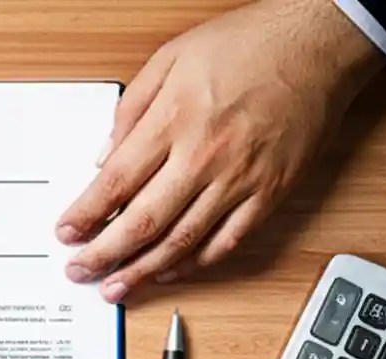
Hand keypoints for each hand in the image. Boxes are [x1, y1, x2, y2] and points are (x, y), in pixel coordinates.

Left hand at [56, 0, 385, 302]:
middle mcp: (204, 156)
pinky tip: (171, 272)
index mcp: (173, 120)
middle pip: (142, 222)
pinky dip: (195, 264)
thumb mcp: (171, 57)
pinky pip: (228, 242)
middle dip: (104, 254)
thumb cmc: (248, 44)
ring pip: (182, 241)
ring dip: (144, 271)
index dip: (85, 215)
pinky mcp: (270, 193)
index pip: (114, 183)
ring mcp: (240, 179)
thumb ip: (131, 109)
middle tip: (79, 271)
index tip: (66, 233)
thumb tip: (104, 156)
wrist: (318, 43)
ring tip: (117, 288)